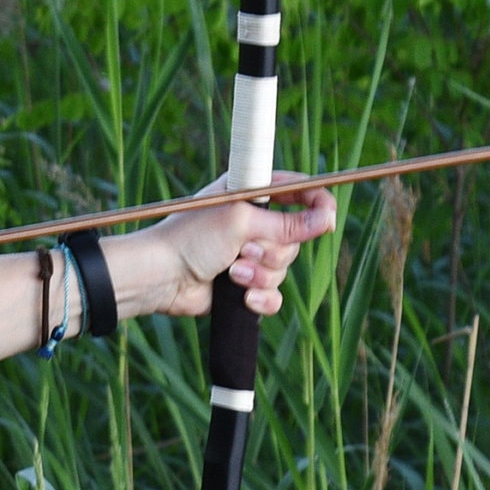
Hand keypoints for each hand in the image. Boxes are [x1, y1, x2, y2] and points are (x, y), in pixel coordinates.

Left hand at [112, 182, 335, 319]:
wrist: (160, 277)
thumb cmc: (191, 238)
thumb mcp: (242, 222)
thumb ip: (288, 223)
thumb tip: (329, 219)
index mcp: (250, 192)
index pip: (298, 191)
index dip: (317, 202)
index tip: (328, 217)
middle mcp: (252, 221)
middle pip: (295, 236)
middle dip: (273, 250)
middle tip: (244, 250)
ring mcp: (248, 253)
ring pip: (284, 268)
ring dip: (260, 274)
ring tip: (232, 272)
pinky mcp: (244, 284)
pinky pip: (274, 295)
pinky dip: (261, 299)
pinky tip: (242, 298)